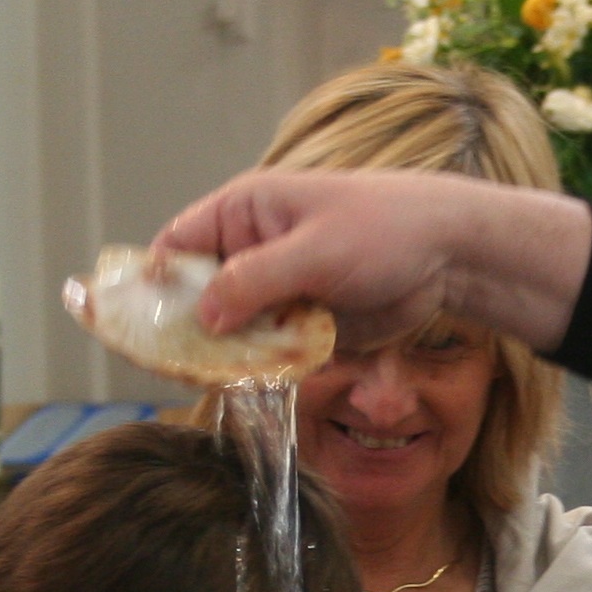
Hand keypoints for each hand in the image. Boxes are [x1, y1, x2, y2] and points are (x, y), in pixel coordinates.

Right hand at [154, 169, 591, 353]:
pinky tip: (260, 379)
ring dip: (228, 355)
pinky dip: (263, 365)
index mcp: (244, 212)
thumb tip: (203, 314)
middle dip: (189, 331)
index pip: (177, 245)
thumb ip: (256, 280)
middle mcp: (251, 249)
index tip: (140, 325)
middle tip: (182, 366)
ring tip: (223, 378)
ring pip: (230, 330)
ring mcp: (276, 288)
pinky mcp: (302, 320)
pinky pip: (267, 349)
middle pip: (197, 295)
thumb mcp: (314, 249)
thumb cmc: (383, 228)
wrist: (450, 254)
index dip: (154, 283)